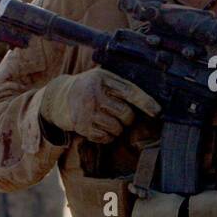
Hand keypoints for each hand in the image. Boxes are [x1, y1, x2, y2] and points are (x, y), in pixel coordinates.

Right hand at [39, 68, 159, 143]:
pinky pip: (105, 137)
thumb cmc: (89, 88)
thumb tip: (150, 104)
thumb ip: (120, 85)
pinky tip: (98, 127)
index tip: (157, 112)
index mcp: (103, 78)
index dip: (146, 103)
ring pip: (117, 128)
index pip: (130, 92)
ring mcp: (87, 110)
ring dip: (116, 128)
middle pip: (126, 114)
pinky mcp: (81, 126)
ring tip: (107, 120)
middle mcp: (94, 93)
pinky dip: (106, 136)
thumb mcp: (102, 78)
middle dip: (128, 119)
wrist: (58, 97)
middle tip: (121, 116)